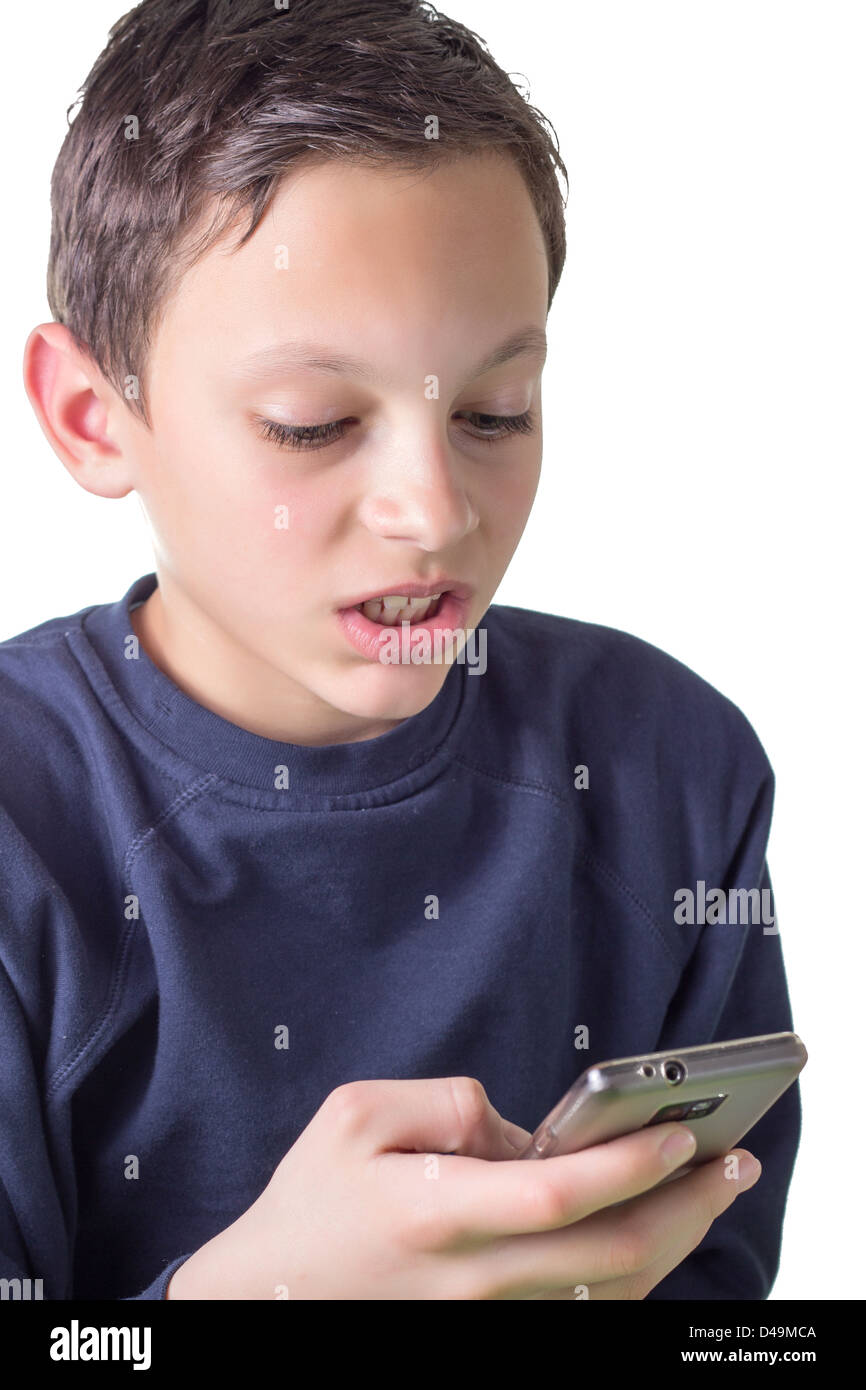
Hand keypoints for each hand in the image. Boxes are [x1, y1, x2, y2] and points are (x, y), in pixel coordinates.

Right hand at [166, 1076, 759, 1298]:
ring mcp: (485, 1317)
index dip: (628, 1164)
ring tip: (708, 1192)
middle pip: (607, 1257)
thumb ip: (449, 1102)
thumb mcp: (356, 1113)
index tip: (677, 1131)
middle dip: (684, 1208)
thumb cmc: (309, 1200)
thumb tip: (525, 1130)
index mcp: (436, 1214)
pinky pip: (579, 1310)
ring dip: (671, 1243)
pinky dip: (630, 1274)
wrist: (265, 1299)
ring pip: (606, 1294)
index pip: (557, 1195)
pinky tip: (654, 1234)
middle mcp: (472, 1278)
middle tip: (731, 1164)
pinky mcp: (488, 1330)